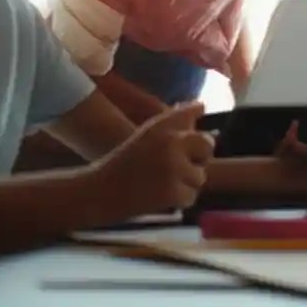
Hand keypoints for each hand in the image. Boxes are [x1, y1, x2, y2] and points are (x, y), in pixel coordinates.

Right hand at [91, 102, 213, 215]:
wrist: (99, 192)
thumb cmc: (124, 163)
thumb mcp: (145, 135)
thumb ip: (173, 123)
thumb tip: (201, 106)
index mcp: (161, 126)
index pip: (194, 109)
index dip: (197, 110)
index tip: (199, 109)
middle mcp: (171, 142)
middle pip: (207, 144)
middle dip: (200, 157)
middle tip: (184, 165)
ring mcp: (173, 167)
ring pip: (200, 175)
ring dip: (187, 182)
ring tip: (164, 183)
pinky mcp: (173, 192)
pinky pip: (191, 196)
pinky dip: (179, 200)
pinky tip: (160, 196)